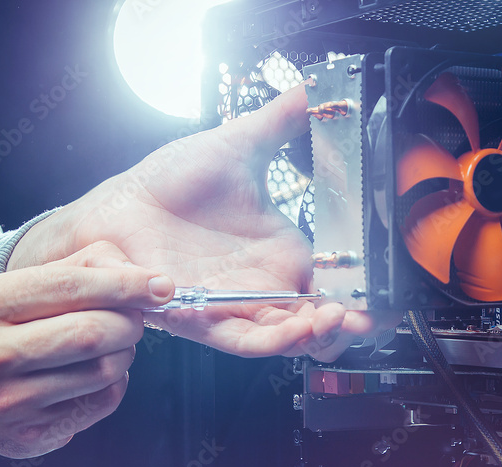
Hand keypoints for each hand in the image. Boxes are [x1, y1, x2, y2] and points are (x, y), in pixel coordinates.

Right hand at [0, 242, 173, 457]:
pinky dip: (115, 382)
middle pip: (92, 332)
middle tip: (134, 319)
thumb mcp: (25, 285)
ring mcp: (6, 401)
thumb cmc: (3, 328)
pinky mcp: (31, 434)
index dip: (126, 286)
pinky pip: (103, 401)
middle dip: (129, 322)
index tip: (162, 286)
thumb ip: (83, 267)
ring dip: (124, 353)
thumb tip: (145, 278)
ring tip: (113, 345)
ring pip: (103, 370)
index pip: (70, 287)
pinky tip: (96, 374)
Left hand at [9, 84, 398, 361]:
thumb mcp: (235, 147)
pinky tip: (297, 328)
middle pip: (318, 323)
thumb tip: (310, 92)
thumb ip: (278, 125)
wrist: (119, 206)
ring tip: (338, 319)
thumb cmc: (169, 183)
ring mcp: (236, 306)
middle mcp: (264, 286)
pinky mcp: (203, 319)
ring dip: (318, 336)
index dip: (360, 296)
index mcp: (283, 254)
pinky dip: (274, 339)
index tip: (382, 295)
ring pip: (288, 338)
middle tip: (369, 317)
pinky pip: (244, 339)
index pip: (333, 284)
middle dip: (349, 326)